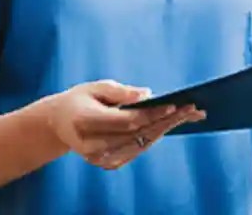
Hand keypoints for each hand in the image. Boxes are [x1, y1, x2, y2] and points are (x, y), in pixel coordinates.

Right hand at [45, 80, 205, 169]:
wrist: (59, 124)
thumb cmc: (81, 99)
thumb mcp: (96, 87)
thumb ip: (121, 92)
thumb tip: (147, 95)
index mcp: (85, 122)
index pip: (126, 121)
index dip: (152, 114)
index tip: (175, 103)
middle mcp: (91, 145)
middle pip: (137, 134)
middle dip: (167, 120)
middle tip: (192, 109)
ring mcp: (98, 158)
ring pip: (140, 144)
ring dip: (166, 129)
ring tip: (190, 115)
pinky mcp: (106, 164)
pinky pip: (137, 150)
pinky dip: (155, 136)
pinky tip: (171, 123)